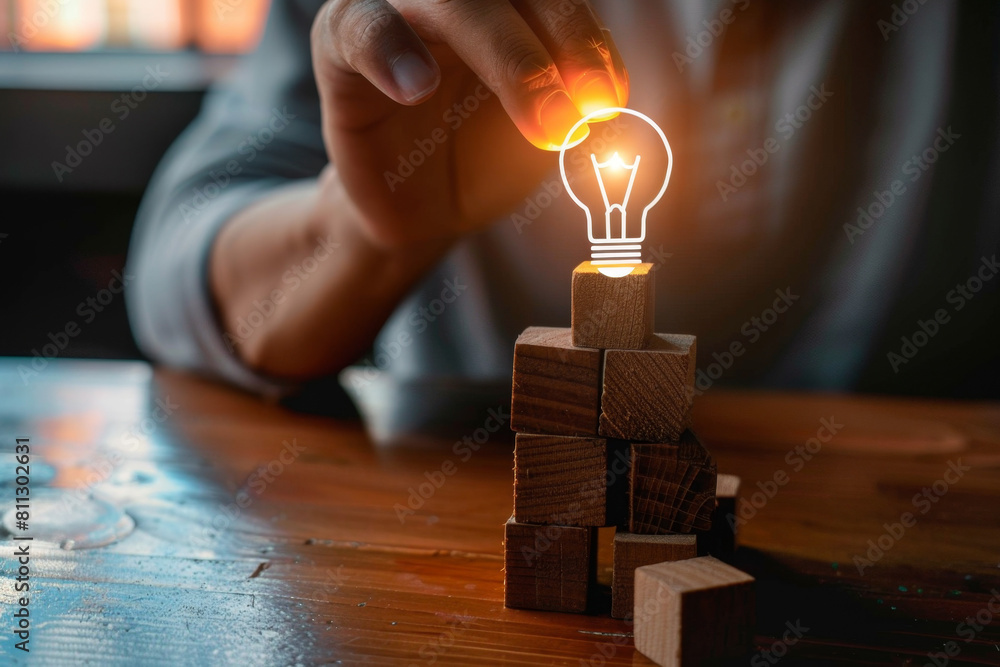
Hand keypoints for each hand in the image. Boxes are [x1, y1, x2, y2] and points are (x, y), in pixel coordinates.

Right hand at [310, 0, 628, 247]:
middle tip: (585, 114)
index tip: (609, 100)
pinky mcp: (340, 45)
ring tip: (541, 122)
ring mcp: (395, 10)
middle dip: (559, 44)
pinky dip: (391, 49)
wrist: (421, 211)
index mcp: (510, 6)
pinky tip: (419, 89)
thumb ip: (575, 107)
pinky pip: (359, 29)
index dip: (586, 38)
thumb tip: (612, 107)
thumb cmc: (484, 159)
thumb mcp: (544, 134)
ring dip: (503, 53)